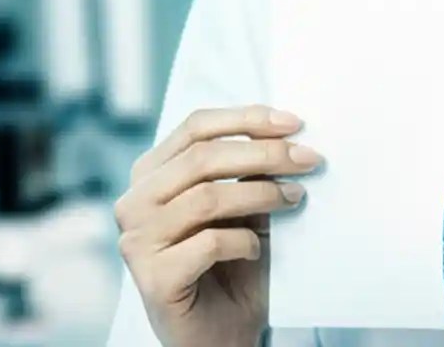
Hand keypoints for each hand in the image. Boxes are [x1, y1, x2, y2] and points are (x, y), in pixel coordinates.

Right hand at [114, 106, 321, 346]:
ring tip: (296, 197)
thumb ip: (249, 172)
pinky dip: (244, 241)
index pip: (196, 127)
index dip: (247, 118)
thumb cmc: (233, 264)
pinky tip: (257, 249)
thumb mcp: (244, 207)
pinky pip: (208, 243)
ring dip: (262, 193)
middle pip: (203, 158)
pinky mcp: (153, 279)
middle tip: (309, 159)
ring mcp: (137, 242)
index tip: (294, 123)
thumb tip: (290, 136)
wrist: (223, 331)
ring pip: (207, 198)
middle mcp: (134, 203)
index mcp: (151, 175)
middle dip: (264, 154)